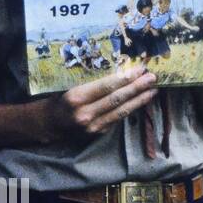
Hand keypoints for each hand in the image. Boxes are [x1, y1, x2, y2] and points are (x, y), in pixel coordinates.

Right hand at [42, 62, 157, 139]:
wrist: (50, 124)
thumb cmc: (60, 99)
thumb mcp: (70, 86)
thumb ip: (90, 81)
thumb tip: (118, 69)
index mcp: (77, 97)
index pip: (106, 86)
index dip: (125, 78)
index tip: (139, 70)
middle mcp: (85, 114)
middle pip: (117, 99)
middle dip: (137, 88)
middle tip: (152, 78)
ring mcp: (93, 126)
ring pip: (121, 111)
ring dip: (139, 100)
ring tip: (153, 90)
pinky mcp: (98, 133)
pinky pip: (117, 119)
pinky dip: (130, 109)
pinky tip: (140, 101)